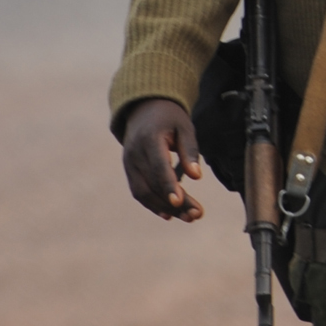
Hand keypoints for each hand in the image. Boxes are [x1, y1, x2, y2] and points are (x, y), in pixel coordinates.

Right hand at [120, 98, 204, 221]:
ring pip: (143, 193)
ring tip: (189, 217)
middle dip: (174, 203)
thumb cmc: (169, 118)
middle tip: (197, 214)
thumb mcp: (185, 127)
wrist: (143, 108)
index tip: (180, 202)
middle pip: (153, 184)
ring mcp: (128, 163)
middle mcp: (134, 153)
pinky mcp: (129, 170)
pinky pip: (138, 192)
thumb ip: (189, 150)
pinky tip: (170, 214)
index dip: (169, 185)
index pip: (158, 167)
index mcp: (149, 139)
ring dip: (165, 208)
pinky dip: (153, 204)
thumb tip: (196, 177)